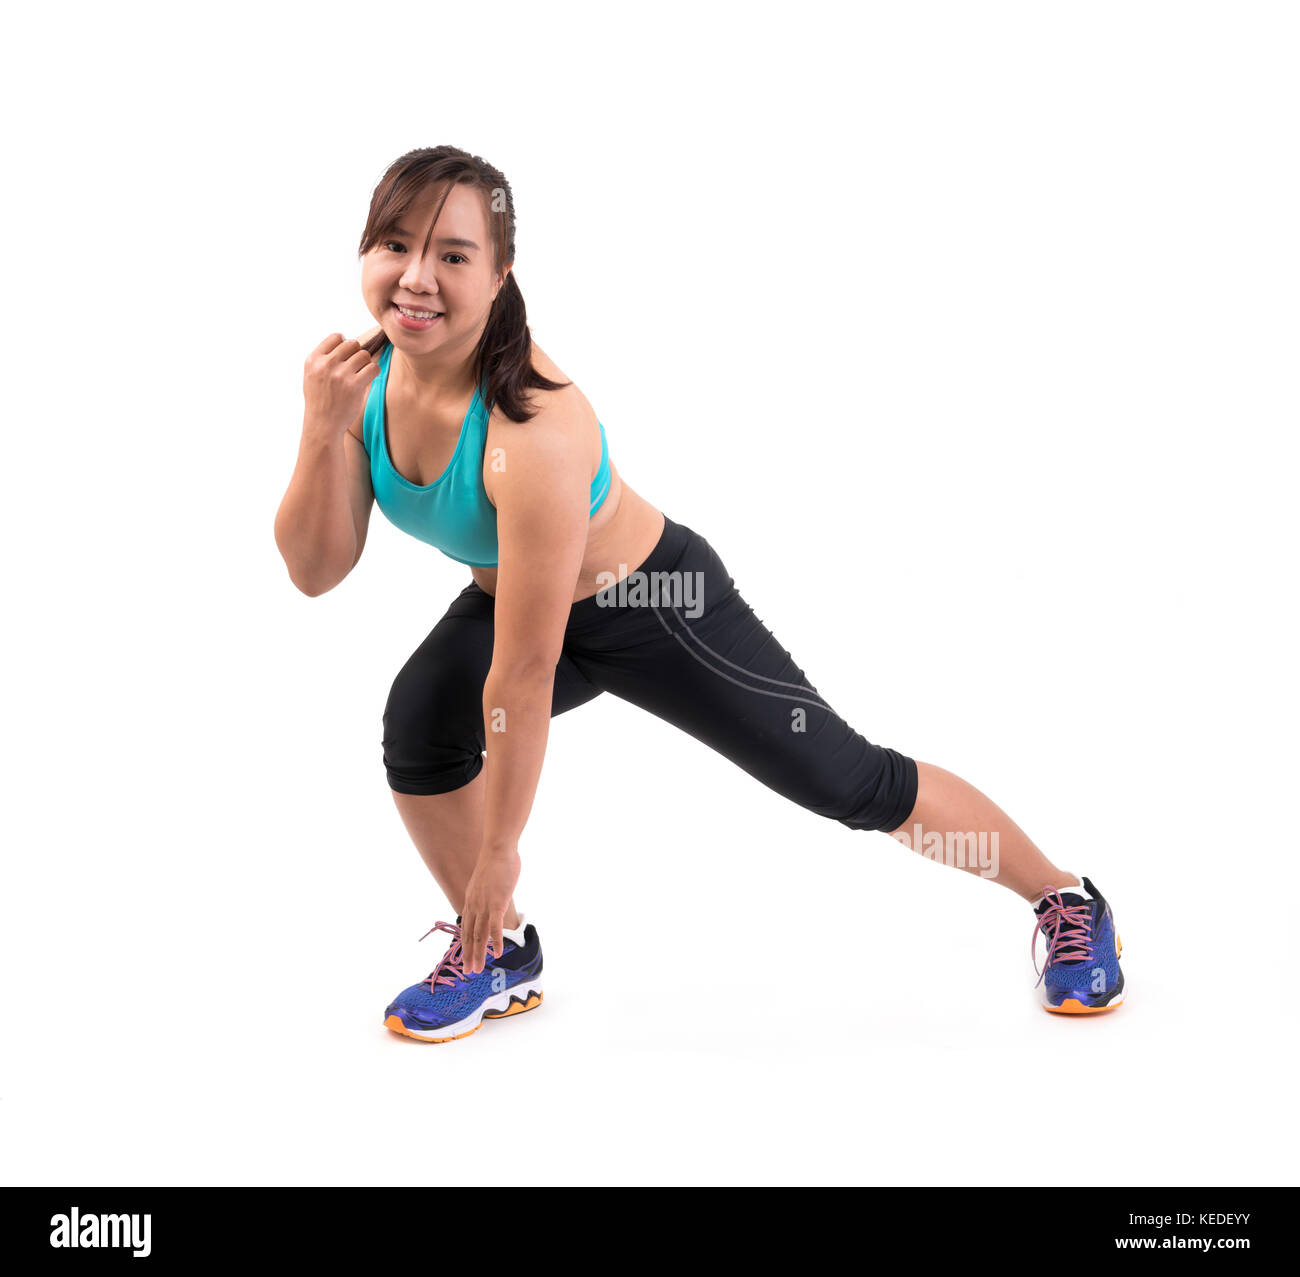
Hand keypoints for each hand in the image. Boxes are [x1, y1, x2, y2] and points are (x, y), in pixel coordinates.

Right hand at [301, 329, 382, 436]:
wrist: (322, 425)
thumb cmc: (320, 400)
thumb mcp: (312, 375)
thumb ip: (324, 358)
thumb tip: (347, 341)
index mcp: (313, 360)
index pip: (336, 337)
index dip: (344, 345)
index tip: (345, 358)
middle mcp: (326, 364)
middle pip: (352, 344)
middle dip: (356, 354)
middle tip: (355, 368)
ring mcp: (340, 374)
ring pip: (364, 355)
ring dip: (366, 364)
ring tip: (361, 375)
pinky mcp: (354, 385)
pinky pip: (373, 368)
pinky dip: (374, 372)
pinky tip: (368, 379)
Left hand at [461, 846, 521, 973]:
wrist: (498, 849)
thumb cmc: (496, 861)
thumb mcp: (486, 881)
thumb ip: (487, 892)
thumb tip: (492, 897)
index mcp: (471, 900)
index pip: (466, 926)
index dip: (465, 944)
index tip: (466, 957)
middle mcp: (474, 905)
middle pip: (469, 935)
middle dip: (469, 955)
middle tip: (469, 971)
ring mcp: (485, 905)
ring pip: (479, 935)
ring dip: (479, 954)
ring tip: (479, 969)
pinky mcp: (496, 903)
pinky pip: (495, 927)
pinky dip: (496, 941)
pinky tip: (498, 954)